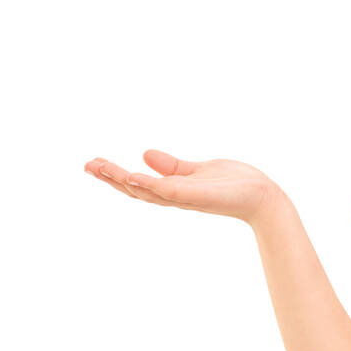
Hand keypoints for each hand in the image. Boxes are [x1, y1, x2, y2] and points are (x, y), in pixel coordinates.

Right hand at [84, 150, 281, 225]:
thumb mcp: (198, 170)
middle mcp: (176, 196)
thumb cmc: (236, 185)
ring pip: (147, 191)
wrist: (263, 197)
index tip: (93, 163)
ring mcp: (185, 197)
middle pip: (136, 190)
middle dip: (111, 178)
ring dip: (123, 180)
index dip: (115, 176)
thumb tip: (144, 154)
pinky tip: (134, 177)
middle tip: (87, 165)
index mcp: (175, 189)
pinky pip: (169, 191)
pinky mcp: (197, 195)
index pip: (138, 184)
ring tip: (100, 167)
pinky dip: (151, 185)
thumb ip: (173, 166)